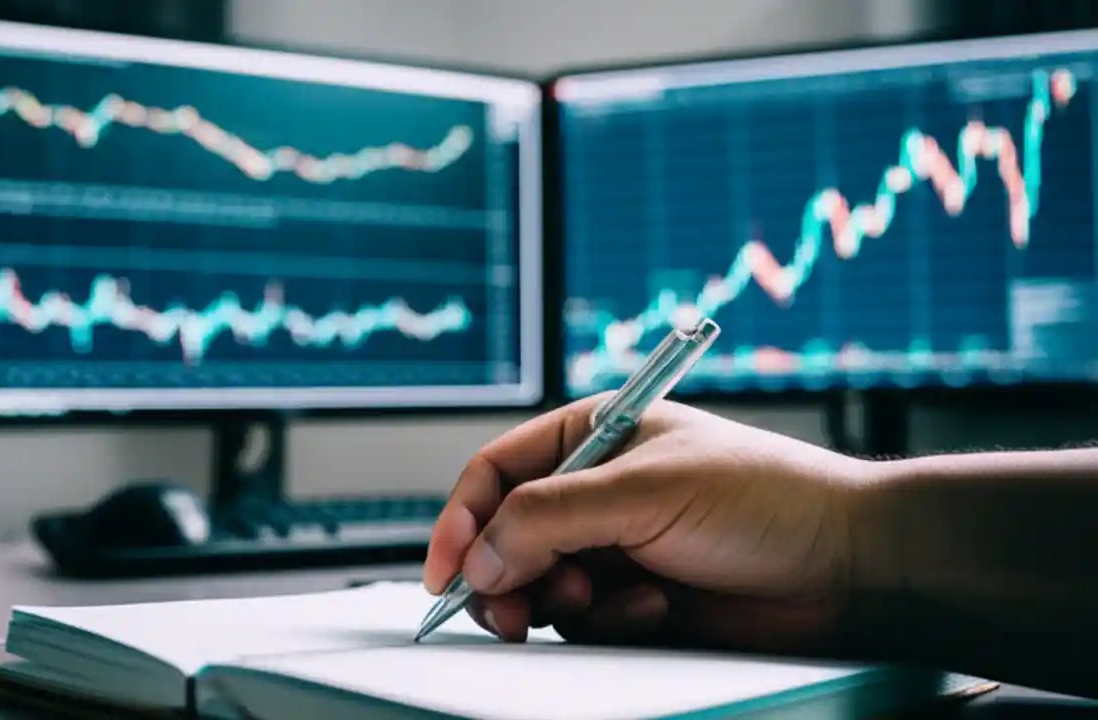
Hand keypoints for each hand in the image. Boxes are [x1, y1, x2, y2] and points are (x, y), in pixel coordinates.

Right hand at [422, 395, 878, 653]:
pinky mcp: (638, 599)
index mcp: (593, 435)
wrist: (847, 566)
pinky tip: (654, 611)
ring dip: (562, 602)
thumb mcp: (644, 490)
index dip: (462, 520)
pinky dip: (606, 623)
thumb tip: (479, 559)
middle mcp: (597, 491)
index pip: (498, 473)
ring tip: (607, 600)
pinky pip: (585, 622)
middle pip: (507, 537)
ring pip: (539, 586)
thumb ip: (550, 518)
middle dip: (504, 575)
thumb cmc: (761, 499)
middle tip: (508, 611)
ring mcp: (617, 547)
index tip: (446, 571)